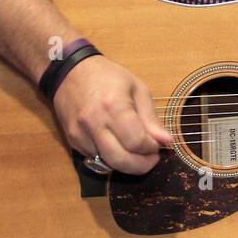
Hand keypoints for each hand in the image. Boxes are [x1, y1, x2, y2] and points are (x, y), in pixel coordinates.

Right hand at [52, 56, 173, 174]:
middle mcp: (94, 122)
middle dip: (141, 166)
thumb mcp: (137, 89)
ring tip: (135, 151)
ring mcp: (80, 133)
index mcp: (113, 106)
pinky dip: (110, 158)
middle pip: (121, 160)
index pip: (136, 142)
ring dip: (126, 163)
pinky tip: (117, 145)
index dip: (151, 148)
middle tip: (151, 159)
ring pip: (107, 163)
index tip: (157, 145)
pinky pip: (95, 159)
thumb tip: (166, 141)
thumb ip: (151, 118)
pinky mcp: (72, 140)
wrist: (70, 72)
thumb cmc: (108, 77)